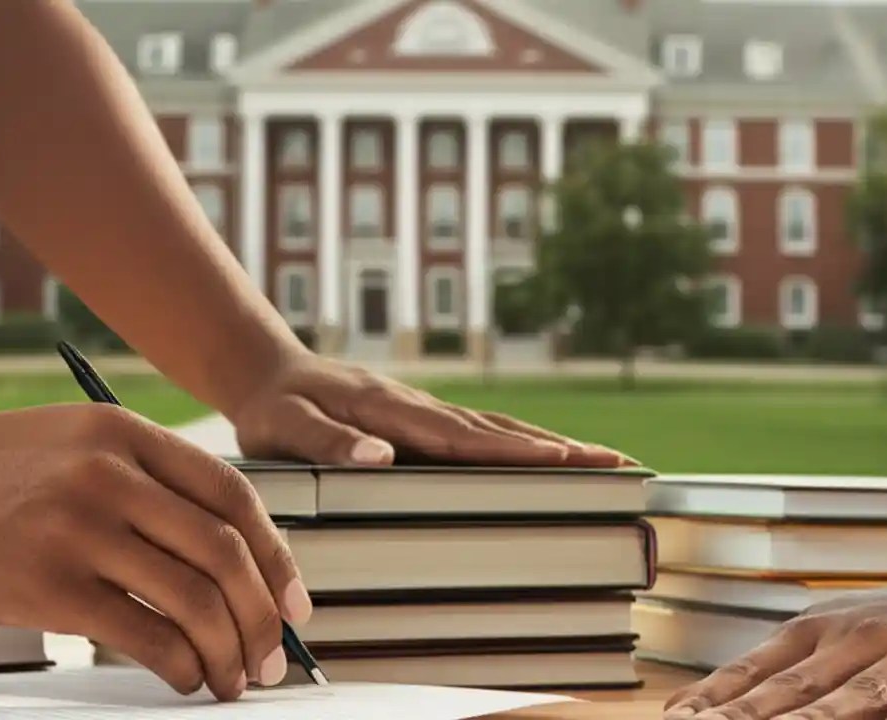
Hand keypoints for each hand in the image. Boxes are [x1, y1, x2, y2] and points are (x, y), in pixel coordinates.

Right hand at [0, 405, 307, 698]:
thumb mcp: (70, 443)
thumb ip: (139, 479)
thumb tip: (213, 553)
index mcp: (124, 432)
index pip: (234, 494)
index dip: (277, 554)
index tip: (292, 598)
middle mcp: (112, 472)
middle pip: (227, 550)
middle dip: (265, 614)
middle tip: (274, 656)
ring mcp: (80, 526)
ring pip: (195, 597)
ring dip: (230, 649)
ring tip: (235, 678)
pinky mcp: (47, 584)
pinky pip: (143, 633)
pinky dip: (181, 665)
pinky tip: (186, 678)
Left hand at [231, 353, 633, 466]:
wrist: (267, 371)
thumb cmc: (272, 407)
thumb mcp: (282, 426)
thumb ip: (327, 441)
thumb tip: (381, 456)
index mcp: (389, 409)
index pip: (462, 435)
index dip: (515, 451)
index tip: (567, 461)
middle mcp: (418, 407)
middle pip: (499, 429)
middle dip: (561, 449)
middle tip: (619, 463)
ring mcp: (425, 411)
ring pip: (498, 428)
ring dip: (553, 446)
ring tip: (606, 461)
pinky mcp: (423, 419)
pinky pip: (482, 432)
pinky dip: (522, 444)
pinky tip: (548, 457)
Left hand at [663, 583, 886, 719]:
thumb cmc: (881, 631)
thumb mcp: (815, 642)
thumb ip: (759, 678)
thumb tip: (684, 707)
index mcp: (808, 634)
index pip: (751, 674)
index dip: (711, 699)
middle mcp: (851, 642)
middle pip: (794, 691)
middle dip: (748, 719)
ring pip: (856, 699)